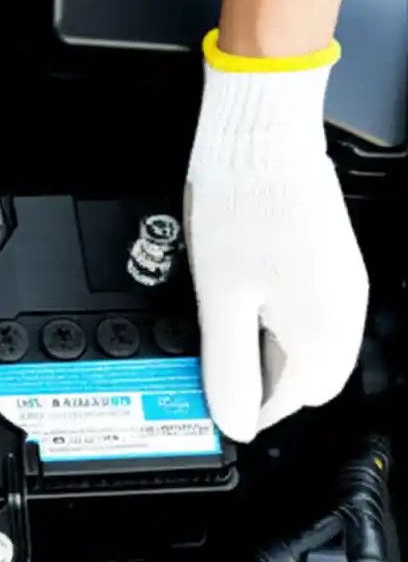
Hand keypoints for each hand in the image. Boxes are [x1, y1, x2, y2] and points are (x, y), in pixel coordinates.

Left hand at [185, 41, 367, 442]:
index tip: (218, 402)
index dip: (249, 408)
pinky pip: (314, 310)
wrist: (260, 139)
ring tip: (225, 328)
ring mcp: (344, 282)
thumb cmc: (239, 208)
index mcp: (322, 332)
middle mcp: (345, 311)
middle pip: (310, 377)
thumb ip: (228, 368)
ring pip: (314, 343)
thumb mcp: (221, 302)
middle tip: (216, 368)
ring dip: (273, 350)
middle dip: (266, 382)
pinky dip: (282, 319)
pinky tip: (247, 299)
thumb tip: (233, 422)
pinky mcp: (333, 259)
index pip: (291, 401)